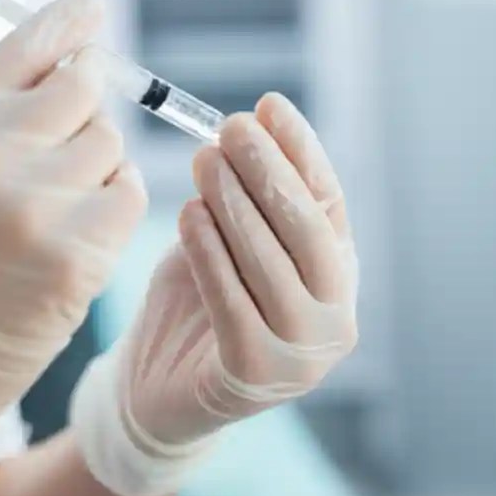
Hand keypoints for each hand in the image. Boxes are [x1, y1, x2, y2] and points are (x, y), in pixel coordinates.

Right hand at [0, 0, 147, 451]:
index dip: (66, 23)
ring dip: (97, 158)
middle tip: (71, 126)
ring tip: (58, 196)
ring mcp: (38, 209)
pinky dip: (117, 200)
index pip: (25, 47)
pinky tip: (84, 224)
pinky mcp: (78, 259)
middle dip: (84, 99)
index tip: (90, 11)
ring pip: (110, 143)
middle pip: (84, 88)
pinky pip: (130, 196)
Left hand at [72, 93, 357, 495]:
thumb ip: (252, 196)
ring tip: (204, 161)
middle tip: (233, 127)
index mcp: (338, 276)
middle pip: (307, 232)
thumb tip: (259, 119)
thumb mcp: (231, 239)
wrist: (156, 390)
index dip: (301, 151)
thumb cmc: (197, 302)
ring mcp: (300, 353)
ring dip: (236, 205)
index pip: (329, 203)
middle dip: (270, 172)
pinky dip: (210, 253)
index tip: (270, 105)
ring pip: (272, 264)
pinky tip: (188, 214)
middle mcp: (333, 317)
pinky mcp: (255, 375)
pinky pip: (232, 302)